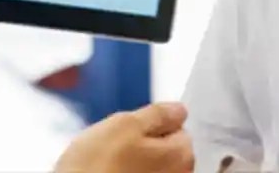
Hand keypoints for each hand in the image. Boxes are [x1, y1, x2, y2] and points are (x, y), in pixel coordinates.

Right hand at [55, 102, 194, 172]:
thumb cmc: (97, 169)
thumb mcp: (125, 124)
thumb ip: (157, 114)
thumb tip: (178, 110)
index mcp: (181, 155)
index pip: (177, 128)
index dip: (151, 125)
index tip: (131, 130)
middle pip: (164, 151)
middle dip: (143, 146)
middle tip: (115, 149)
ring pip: (148, 168)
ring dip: (132, 165)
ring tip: (108, 167)